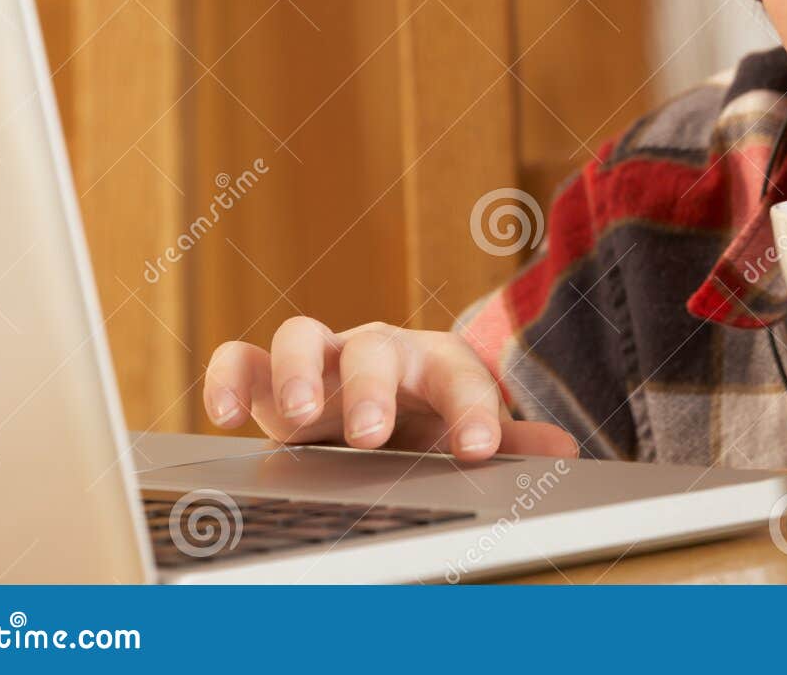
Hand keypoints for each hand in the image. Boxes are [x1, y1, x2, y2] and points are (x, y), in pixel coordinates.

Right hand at [204, 317, 579, 460]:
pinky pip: (240, 359)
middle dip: (371, 389)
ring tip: (295, 413)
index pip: (461, 376)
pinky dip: (227, 377)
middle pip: (375, 348)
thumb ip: (513, 441)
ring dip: (294, 370)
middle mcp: (376, 350)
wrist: (374, 413)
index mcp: (436, 363)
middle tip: (371, 435)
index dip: (471, 412)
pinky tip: (223, 416)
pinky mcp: (266, 376)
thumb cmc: (428, 422)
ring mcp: (320, 358)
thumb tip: (563, 448)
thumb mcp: (468, 431)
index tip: (478, 451)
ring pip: (300, 335)